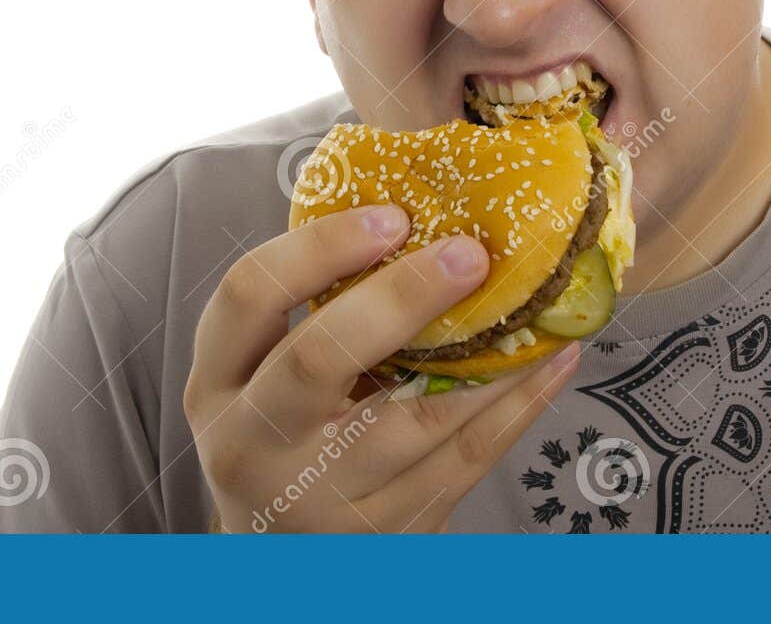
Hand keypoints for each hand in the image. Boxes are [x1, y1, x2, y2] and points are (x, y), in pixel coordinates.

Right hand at [184, 203, 580, 531]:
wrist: (276, 559)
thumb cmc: (283, 433)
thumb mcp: (262, 375)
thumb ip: (315, 307)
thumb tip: (417, 210)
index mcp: (217, 382)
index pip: (248, 294)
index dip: (319, 247)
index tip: (392, 216)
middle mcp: (253, 441)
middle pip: (319, 357)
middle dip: (401, 297)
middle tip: (469, 254)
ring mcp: (318, 498)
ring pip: (412, 419)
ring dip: (486, 357)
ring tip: (534, 303)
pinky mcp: (383, 534)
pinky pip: (464, 461)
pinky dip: (516, 407)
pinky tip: (552, 363)